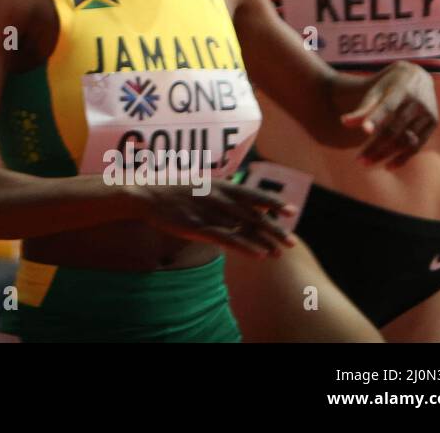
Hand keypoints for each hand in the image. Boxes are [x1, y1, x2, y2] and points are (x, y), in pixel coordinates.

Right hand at [130, 181, 295, 257]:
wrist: (146, 193)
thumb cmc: (172, 189)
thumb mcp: (199, 183)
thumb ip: (218, 191)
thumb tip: (234, 197)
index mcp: (219, 185)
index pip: (252, 194)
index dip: (273, 203)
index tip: (291, 211)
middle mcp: (218, 197)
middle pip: (253, 215)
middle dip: (275, 228)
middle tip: (292, 241)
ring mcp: (209, 212)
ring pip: (244, 228)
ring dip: (264, 241)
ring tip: (280, 252)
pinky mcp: (199, 227)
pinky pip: (228, 239)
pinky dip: (245, 247)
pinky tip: (259, 255)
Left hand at [340, 61, 437, 168]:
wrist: (417, 76)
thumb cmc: (389, 85)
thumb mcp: (375, 91)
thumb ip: (363, 108)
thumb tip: (344, 123)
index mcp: (401, 89)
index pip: (387, 107)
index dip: (376, 118)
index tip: (364, 131)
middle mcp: (417, 102)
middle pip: (394, 129)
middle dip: (375, 146)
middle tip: (358, 160)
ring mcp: (427, 113)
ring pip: (405, 141)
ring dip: (386, 154)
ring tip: (367, 162)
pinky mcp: (433, 123)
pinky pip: (418, 145)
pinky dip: (403, 158)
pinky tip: (388, 166)